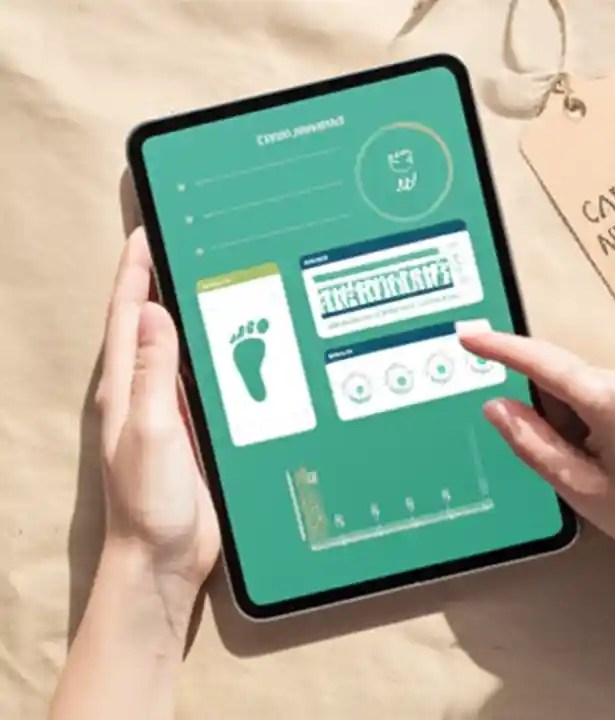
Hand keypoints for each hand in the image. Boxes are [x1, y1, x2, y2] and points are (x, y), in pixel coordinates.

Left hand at [95, 230, 219, 600]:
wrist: (164, 561)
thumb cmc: (149, 502)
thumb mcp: (150, 432)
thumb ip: (153, 374)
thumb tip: (153, 312)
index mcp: (125, 388)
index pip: (127, 316)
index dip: (134, 273)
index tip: (147, 232)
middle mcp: (146, 394)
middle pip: (153, 325)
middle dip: (165, 282)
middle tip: (195, 244)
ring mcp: (171, 414)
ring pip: (184, 351)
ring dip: (198, 315)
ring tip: (225, 281)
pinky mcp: (198, 433)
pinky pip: (210, 381)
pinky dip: (222, 354)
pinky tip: (248, 345)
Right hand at [460, 330, 614, 567]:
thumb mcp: (582, 489)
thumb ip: (532, 444)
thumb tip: (495, 406)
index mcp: (608, 397)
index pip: (540, 362)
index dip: (499, 348)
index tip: (465, 335)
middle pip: (562, 380)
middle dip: (550, 417)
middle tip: (576, 470)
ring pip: (584, 392)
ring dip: (575, 426)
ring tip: (606, 474)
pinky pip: (609, 398)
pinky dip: (596, 425)